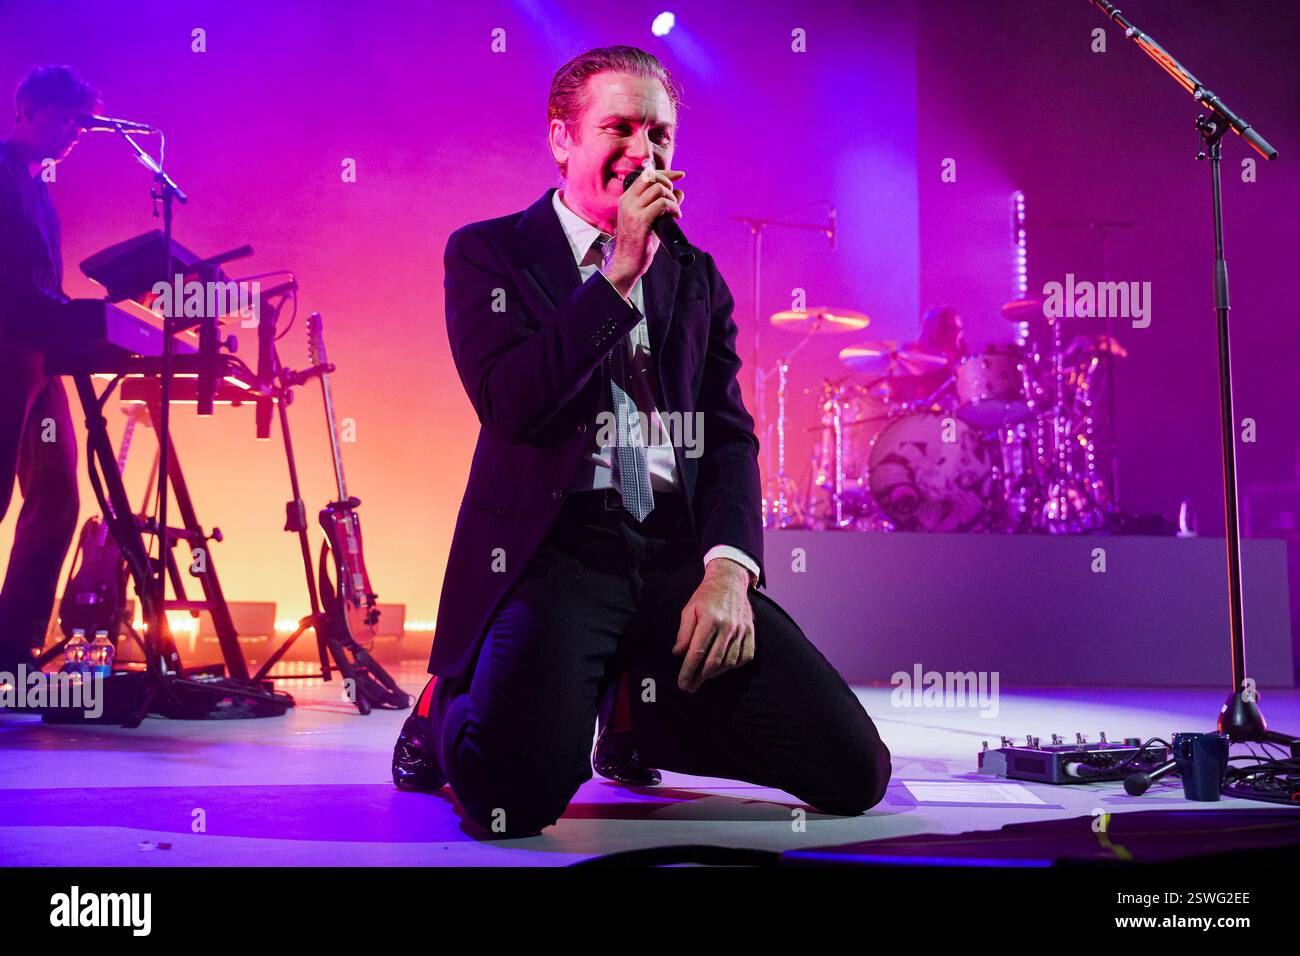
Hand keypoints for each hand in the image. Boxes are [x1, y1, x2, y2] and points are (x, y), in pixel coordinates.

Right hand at [606, 167, 684, 297]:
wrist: (626, 263)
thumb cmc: (638, 244)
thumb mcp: (650, 220)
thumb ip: (662, 205)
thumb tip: (680, 192)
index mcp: (627, 199)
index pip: (646, 175)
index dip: (666, 172)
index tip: (680, 175)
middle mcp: (628, 201)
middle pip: (653, 177)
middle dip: (669, 184)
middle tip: (674, 200)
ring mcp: (633, 210)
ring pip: (659, 189)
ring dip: (672, 198)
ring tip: (675, 212)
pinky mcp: (641, 220)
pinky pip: (662, 203)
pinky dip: (673, 207)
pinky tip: (676, 216)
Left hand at [672, 558, 754, 692]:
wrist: (730, 581)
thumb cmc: (706, 596)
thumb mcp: (689, 609)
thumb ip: (684, 632)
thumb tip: (678, 653)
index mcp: (709, 620)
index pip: (697, 652)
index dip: (688, 670)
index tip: (682, 682)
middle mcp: (727, 626)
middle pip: (713, 661)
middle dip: (699, 678)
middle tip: (690, 687)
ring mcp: (741, 630)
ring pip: (729, 661)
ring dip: (715, 674)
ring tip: (703, 678)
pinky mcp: (751, 632)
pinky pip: (745, 656)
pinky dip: (734, 665)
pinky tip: (723, 667)